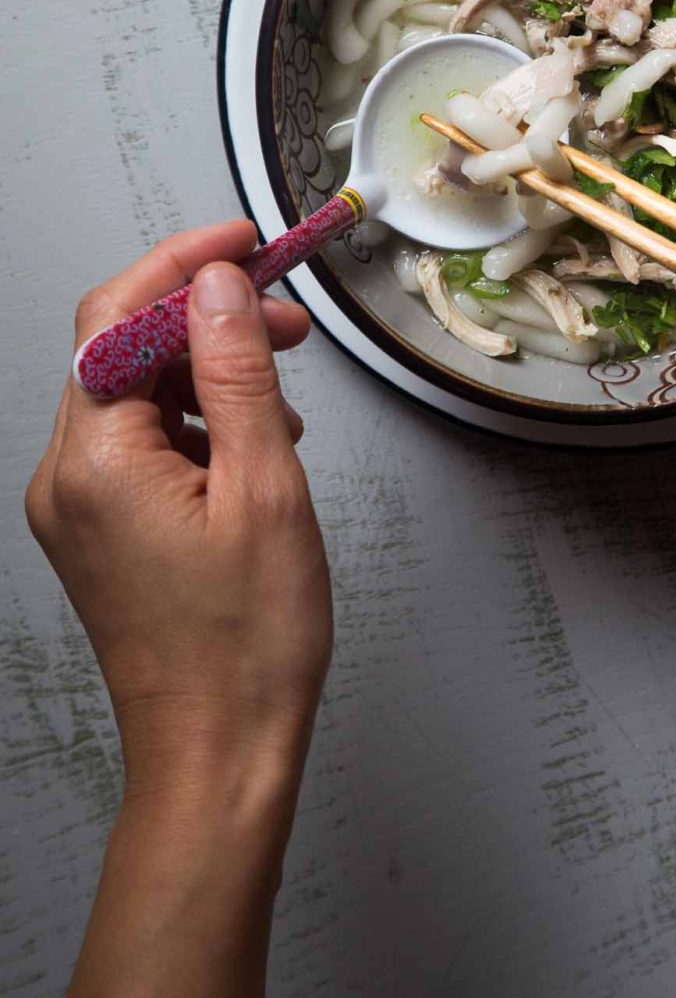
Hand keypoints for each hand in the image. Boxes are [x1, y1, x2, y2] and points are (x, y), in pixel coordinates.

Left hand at [26, 219, 332, 815]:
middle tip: (287, 318)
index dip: (183, 264)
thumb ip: (238, 373)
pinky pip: (138, 443)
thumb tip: (220, 287)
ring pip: (133, 395)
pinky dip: (195, 422)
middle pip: (121, 352)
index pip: (118, 318)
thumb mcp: (266, 489)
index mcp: (96, 463)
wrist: (217, 753)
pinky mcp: (99, 533)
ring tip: (284, 397)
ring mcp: (77, 509)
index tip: (246, 243)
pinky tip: (253, 446)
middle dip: (204, 320)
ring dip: (204, 372)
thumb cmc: (248, 644)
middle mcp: (67, 479)